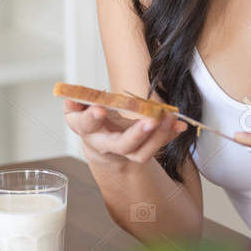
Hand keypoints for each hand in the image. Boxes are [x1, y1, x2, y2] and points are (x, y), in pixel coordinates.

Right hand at [63, 100, 186, 166]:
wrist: (101, 140)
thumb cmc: (92, 118)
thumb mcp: (80, 106)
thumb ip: (78, 100)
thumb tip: (72, 97)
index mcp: (86, 128)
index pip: (85, 124)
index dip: (91, 118)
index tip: (99, 109)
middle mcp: (105, 144)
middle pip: (121, 145)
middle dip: (136, 134)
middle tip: (151, 120)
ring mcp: (124, 152)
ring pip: (141, 152)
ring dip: (158, 135)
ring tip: (169, 116)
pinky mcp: (140, 153)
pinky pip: (156, 147)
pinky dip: (169, 135)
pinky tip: (178, 125)